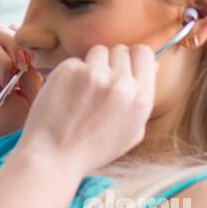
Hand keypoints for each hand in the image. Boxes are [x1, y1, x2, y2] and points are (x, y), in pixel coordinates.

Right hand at [0, 26, 43, 162]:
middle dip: (29, 45)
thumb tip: (38, 60)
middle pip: (17, 31)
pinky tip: (4, 80)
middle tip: (34, 65)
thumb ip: (35, 80)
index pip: (30, 43)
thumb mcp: (27, 104)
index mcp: (14, 68)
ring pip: (4, 32)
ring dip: (17, 48)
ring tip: (20, 69)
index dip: (41, 50)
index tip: (48, 66)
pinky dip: (2, 59)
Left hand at [11, 44, 156, 175]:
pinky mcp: (69, 71)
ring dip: (92, 65)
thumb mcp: (132, 132)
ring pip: (98, 51)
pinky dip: (71, 74)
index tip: (123, 67)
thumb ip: (143, 98)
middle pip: (121, 50)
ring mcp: (94, 75)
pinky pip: (75, 61)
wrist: (53, 157)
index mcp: (140, 100)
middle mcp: (120, 85)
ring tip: (82, 91)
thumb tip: (153, 66)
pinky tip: (66, 95)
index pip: (144, 53)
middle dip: (112, 63)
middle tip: (99, 85)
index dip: (133, 58)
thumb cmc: (92, 148)